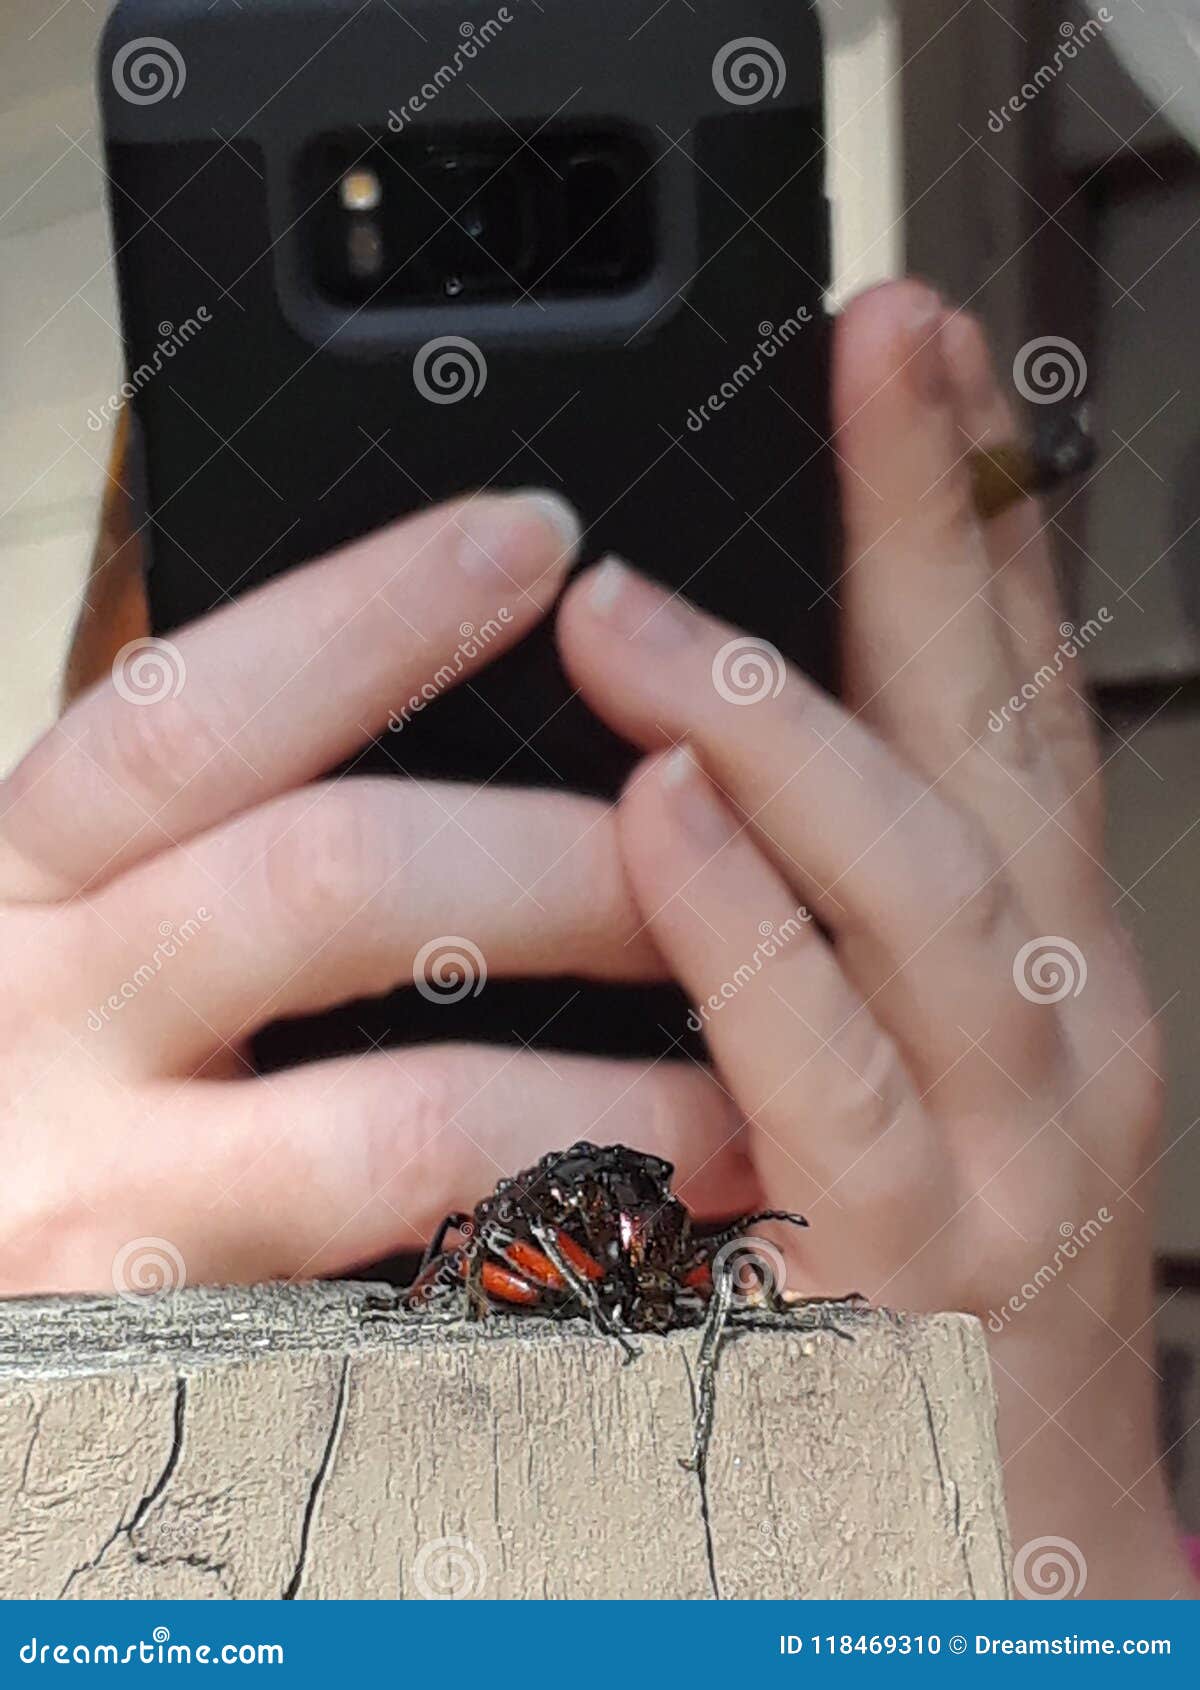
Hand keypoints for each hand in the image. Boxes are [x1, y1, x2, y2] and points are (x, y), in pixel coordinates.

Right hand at [0, 489, 753, 1293]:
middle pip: (332, 882)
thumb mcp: (78, 921)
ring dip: (613, 1095)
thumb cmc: (36, 1075)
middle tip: (706, 845)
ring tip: (743, 1088)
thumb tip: (416, 674)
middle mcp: (37, 1023)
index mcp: (19, 882)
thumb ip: (199, 832)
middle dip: (560, 861)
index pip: (192, 715)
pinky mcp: (177, 1344)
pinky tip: (647, 1232)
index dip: (370, 613)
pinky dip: (557, 1249)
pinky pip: (415, 1291)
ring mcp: (101, 1198)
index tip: (535, 539)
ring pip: (411, 1117)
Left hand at [558, 281, 1196, 1597]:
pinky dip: (751, 938)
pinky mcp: (900, 1266)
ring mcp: (998, 1142)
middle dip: (921, 546)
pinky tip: (668, 826)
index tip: (908, 342)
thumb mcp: (900, 1043)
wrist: (993, 1539)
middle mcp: (1050, 1024)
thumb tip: (702, 723)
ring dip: (796, 729)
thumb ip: (815, 894)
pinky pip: (822, 1076)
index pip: (1007, 686)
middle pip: (991, 743)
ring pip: (924, 889)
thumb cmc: (915, 1264)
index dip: (965, 504)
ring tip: (651, 622)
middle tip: (833, 386)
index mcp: (1031, 953)